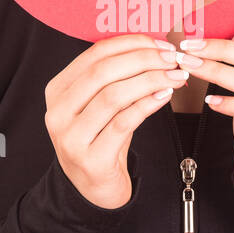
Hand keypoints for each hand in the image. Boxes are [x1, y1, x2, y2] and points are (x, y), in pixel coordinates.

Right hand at [44, 34, 188, 207]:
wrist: (93, 188)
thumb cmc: (101, 139)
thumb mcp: (99, 105)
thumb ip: (116, 78)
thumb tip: (155, 47)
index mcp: (58, 90)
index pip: (95, 54)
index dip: (131, 44)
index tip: (161, 43)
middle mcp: (57, 112)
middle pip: (103, 71)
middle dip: (144, 59)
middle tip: (172, 58)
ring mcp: (71, 137)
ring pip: (114, 95)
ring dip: (150, 80)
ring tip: (176, 77)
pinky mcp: (91, 158)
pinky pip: (124, 123)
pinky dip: (148, 104)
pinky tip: (165, 96)